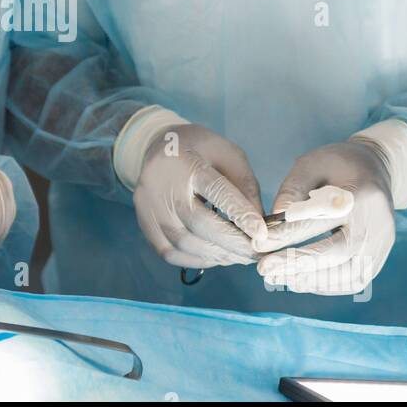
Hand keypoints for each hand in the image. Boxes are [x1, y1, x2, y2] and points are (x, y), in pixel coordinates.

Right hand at [132, 122, 266, 268]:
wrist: (159, 146)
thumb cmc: (201, 149)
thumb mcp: (229, 155)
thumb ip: (245, 186)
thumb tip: (258, 226)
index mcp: (186, 161)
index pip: (216, 191)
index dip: (240, 214)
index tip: (262, 235)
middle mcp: (161, 184)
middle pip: (198, 222)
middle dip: (231, 243)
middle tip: (255, 253)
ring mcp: (148, 205)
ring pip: (183, 242)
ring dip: (216, 255)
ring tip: (239, 257)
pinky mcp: (143, 221)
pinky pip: (168, 252)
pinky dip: (195, 260)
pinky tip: (215, 258)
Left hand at [256, 141, 395, 294]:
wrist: (376, 167)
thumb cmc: (336, 164)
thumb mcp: (310, 165)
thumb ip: (291, 192)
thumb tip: (270, 226)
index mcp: (359, 195)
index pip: (318, 221)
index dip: (285, 235)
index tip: (259, 245)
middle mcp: (377, 222)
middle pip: (337, 253)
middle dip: (297, 264)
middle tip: (264, 269)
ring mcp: (383, 242)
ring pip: (349, 275)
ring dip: (311, 280)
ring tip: (279, 278)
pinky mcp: (381, 256)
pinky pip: (355, 280)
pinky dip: (327, 285)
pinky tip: (301, 280)